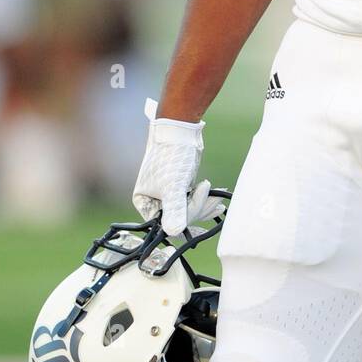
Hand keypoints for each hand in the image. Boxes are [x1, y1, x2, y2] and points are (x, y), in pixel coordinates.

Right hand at [132, 98, 220, 235]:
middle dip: (197, 209)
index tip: (199, 209)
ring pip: (186, 209)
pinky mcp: (179, 186)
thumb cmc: (172, 155)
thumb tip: (174, 232)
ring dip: (204, 206)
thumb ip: (174, 209)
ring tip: (218, 202)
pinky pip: (191, 200)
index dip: (182, 219)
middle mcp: (153, 199)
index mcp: (144, 201)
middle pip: (177, 216)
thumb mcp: (173, 185)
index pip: (164, 222)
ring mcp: (167, 192)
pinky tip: (216, 202)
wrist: (180, 129)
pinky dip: (203, 200)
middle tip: (213, 198)